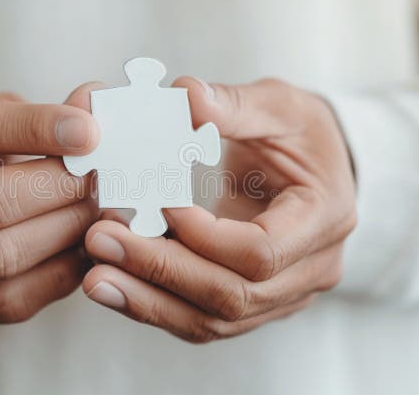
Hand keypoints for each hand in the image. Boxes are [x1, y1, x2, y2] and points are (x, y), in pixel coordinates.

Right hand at [0, 85, 100, 323]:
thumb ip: (41, 115)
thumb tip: (93, 101)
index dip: (39, 128)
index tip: (90, 132)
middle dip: (58, 189)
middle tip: (99, 179)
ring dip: (63, 233)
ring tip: (94, 212)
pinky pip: (9, 299)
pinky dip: (59, 275)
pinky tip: (82, 249)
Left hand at [81, 78, 355, 342]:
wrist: (317, 169)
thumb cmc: (302, 133)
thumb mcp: (279, 105)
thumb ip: (234, 104)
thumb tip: (185, 95)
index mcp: (324, 219)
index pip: (262, 252)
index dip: (205, 236)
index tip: (160, 204)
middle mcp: (310, 271)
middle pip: (232, 296)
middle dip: (161, 271)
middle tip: (101, 240)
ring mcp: (281, 296)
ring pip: (212, 322)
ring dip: (148, 300)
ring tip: (94, 277)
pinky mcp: (250, 305)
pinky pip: (200, 319)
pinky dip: (153, 304)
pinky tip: (113, 285)